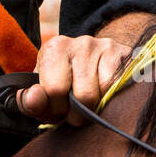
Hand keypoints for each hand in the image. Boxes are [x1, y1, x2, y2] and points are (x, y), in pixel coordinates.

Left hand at [14, 34, 132, 126]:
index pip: (54, 90)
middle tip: (76, 110)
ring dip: (97, 108)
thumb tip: (34, 100)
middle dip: (79, 114)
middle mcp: (81, 42)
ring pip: (104, 94)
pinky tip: (106, 94)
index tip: (58, 109)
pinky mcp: (126, 55)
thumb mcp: (41, 91)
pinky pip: (120, 89)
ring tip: (91, 102)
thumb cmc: (63, 82)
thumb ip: (30, 101)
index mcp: (54, 48)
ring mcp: (106, 47)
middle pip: (83, 96)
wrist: (96, 61)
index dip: (56, 109)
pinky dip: (113, 99)